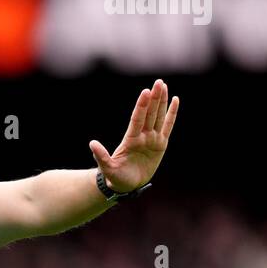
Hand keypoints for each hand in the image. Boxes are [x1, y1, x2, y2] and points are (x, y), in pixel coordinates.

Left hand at [89, 79, 178, 194]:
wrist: (125, 185)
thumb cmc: (115, 177)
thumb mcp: (107, 168)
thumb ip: (101, 156)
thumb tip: (92, 143)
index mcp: (131, 140)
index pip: (137, 119)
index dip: (141, 106)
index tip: (145, 92)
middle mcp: (142, 136)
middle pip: (149, 114)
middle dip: (153, 98)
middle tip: (158, 82)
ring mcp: (152, 139)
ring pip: (158, 117)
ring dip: (161, 101)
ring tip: (163, 86)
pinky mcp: (160, 145)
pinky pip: (168, 127)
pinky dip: (171, 114)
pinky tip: (175, 100)